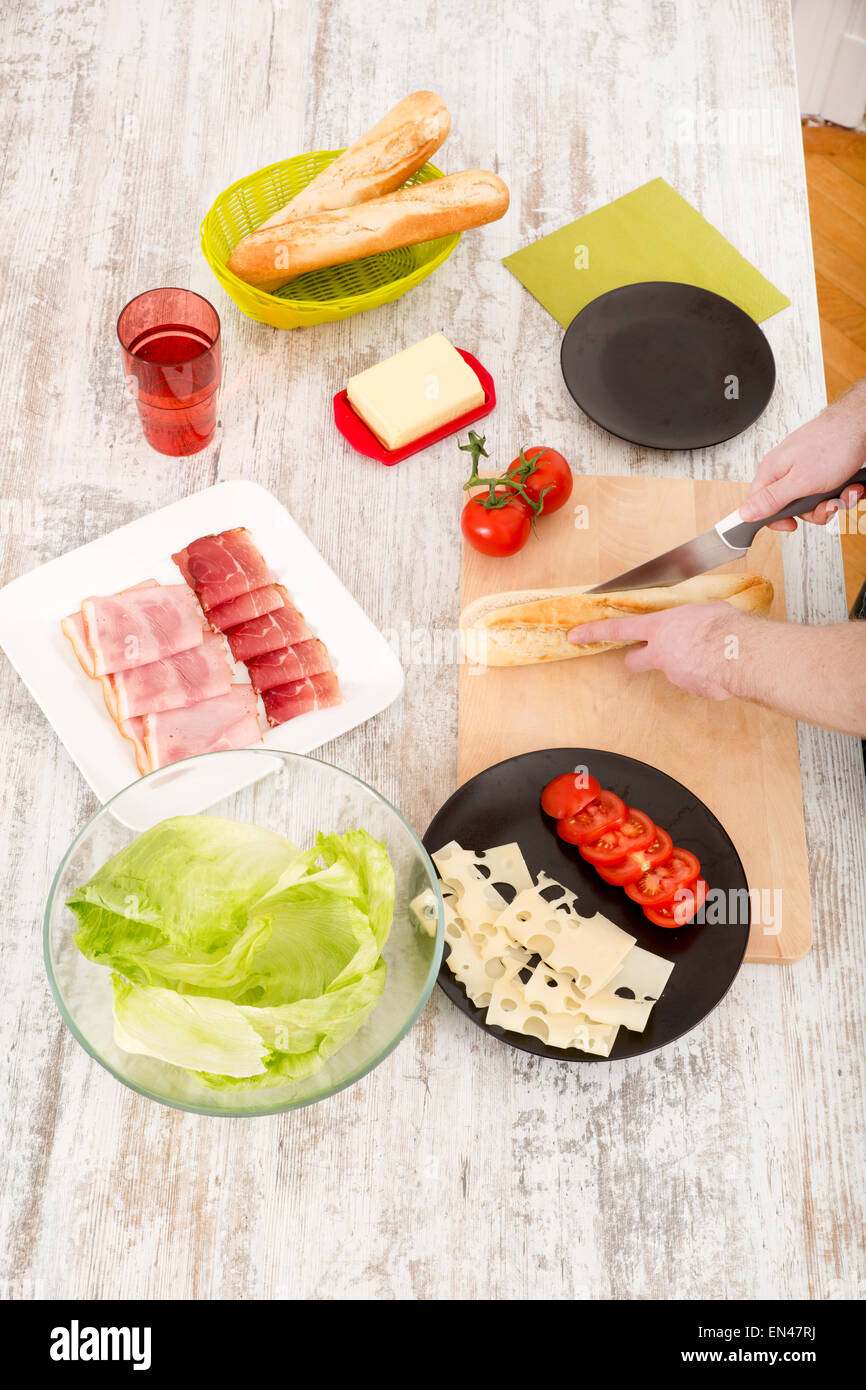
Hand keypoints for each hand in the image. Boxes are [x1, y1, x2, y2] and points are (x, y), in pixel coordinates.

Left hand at [567, 603, 746, 699]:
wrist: (742, 653)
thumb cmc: (724, 626)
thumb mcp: (702, 610)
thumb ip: (689, 617)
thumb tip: (696, 617)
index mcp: (659, 628)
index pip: (616, 629)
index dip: (593, 632)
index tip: (575, 636)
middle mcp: (661, 653)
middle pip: (634, 661)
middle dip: (637, 659)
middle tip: (650, 654)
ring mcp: (674, 674)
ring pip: (671, 671)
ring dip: (683, 664)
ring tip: (709, 654)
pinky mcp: (692, 689)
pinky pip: (695, 681)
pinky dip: (703, 675)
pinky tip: (718, 666)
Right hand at [741, 397, 865, 531]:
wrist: (860, 424)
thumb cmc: (833, 444)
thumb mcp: (800, 481)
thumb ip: (771, 500)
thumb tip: (745, 513)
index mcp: (773, 471)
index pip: (758, 505)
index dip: (774, 520)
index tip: (792, 525)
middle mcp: (786, 469)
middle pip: (791, 507)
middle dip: (815, 511)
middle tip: (827, 504)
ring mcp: (804, 468)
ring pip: (812, 500)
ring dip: (833, 501)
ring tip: (846, 491)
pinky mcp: (821, 468)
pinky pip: (826, 490)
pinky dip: (841, 492)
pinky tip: (850, 485)